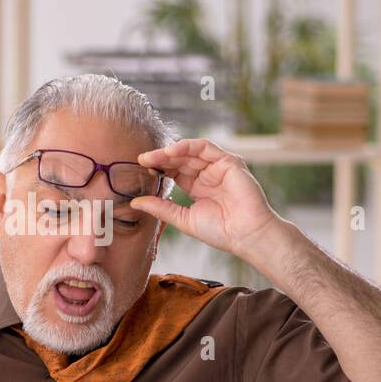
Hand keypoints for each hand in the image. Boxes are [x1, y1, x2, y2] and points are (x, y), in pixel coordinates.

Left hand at [131, 138, 280, 257]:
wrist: (245, 235)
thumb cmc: (220, 231)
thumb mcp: (183, 218)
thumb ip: (160, 208)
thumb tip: (135, 202)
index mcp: (198, 187)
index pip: (174, 171)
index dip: (158, 169)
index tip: (140, 170)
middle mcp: (208, 174)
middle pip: (180, 160)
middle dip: (160, 158)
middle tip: (141, 160)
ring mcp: (218, 167)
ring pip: (191, 151)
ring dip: (170, 151)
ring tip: (153, 157)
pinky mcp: (229, 162)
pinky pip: (205, 147)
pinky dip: (187, 146)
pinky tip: (171, 151)